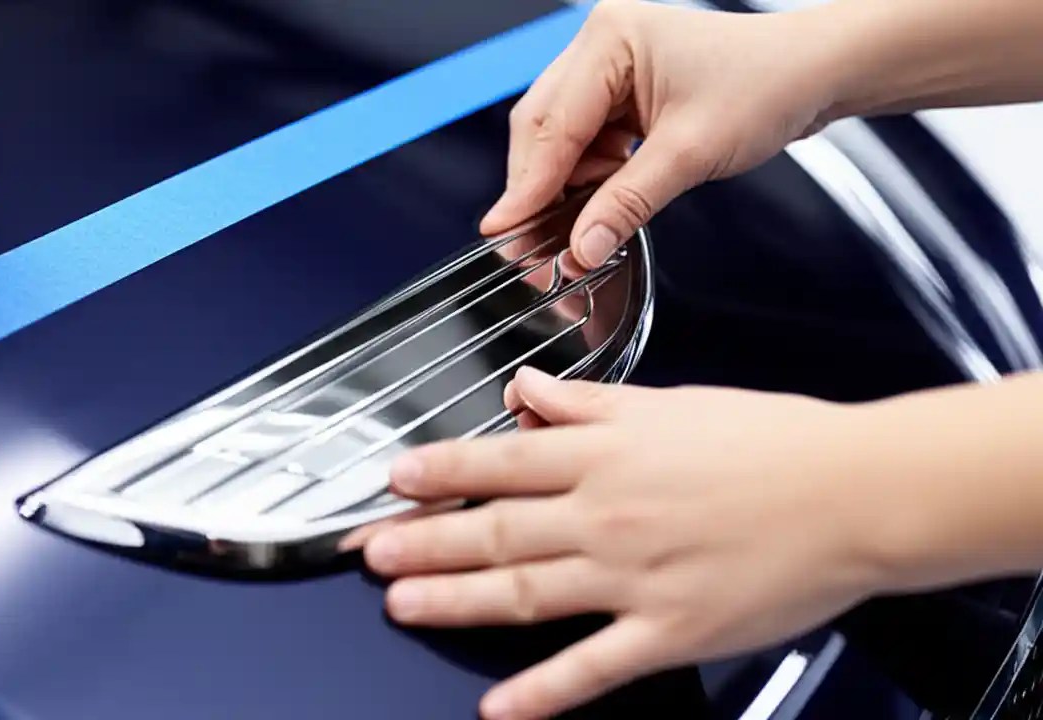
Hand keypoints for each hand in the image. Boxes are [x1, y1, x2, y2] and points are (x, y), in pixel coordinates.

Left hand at [364, 367, 891, 719]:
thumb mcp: (668, 402)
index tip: (393, 480)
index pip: (500, 463)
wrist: (853, 492)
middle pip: (496, 529)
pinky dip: (543, 692)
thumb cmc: (770, 441)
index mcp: (606, 452)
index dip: (438, 473)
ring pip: (525, 590)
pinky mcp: (670, 632)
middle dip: (423, 542)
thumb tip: (523, 392)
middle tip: (370, 553)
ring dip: (457, 600)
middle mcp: (607, 513)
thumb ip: (586, 401)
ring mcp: (634, 577)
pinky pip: (593, 666)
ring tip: (403, 607)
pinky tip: (499, 708)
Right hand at [481, 0, 842, 267]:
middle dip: (538, 189)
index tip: (503, 229)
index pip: (552, 123)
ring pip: (559, 139)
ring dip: (562, 187)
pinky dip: (586, 178)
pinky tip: (595, 205)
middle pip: (542, 128)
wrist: (814, 74)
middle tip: (527, 244)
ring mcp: (609, 67)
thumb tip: (581, 248)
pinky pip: (585, 141)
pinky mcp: (621, 92)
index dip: (527, 184)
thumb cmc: (767, 85)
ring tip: (569, 233)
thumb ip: (626, 204)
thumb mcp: (689, 154)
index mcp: (609, 39)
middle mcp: (600, 46)